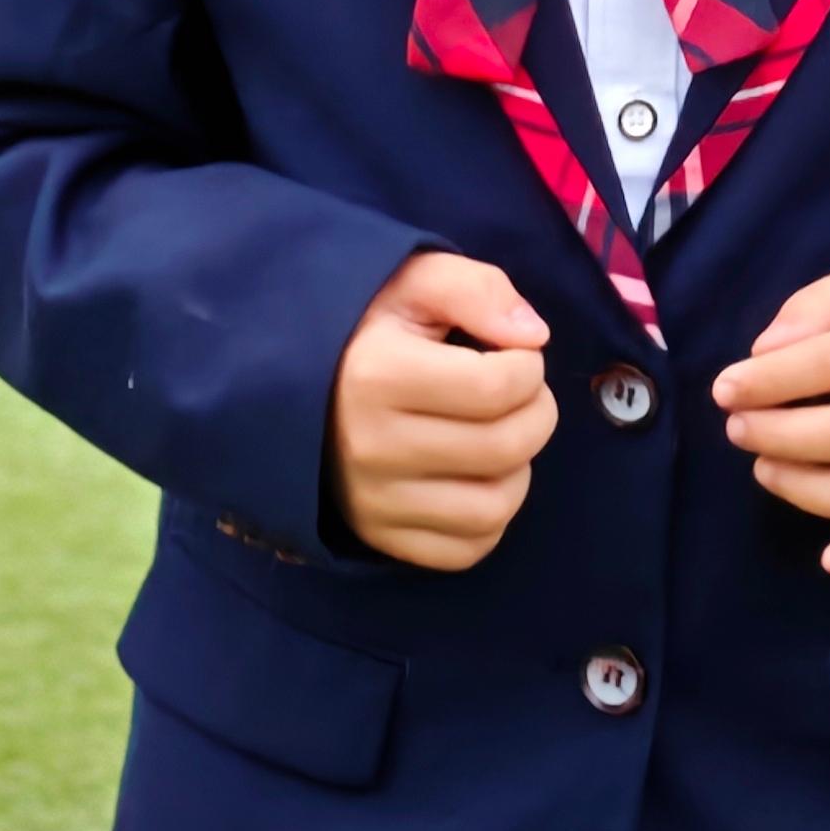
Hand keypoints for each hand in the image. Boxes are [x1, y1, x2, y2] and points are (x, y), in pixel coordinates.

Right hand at [326, 252, 555, 570]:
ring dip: (517, 468)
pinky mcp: (376, 536)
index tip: (511, 353)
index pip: (499, 386)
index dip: (528, 364)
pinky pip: (464, 550)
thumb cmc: (371, 325)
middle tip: (519, 393)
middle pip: (504, 448)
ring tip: (499, 434)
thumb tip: (535, 337)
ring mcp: (371, 501)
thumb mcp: (417, 280)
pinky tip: (477, 477)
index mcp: (378, 376)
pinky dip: (489, 518)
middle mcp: (370, 448)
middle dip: (536, 412)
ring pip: (492, 508)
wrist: (293, 381)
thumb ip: (479, 291)